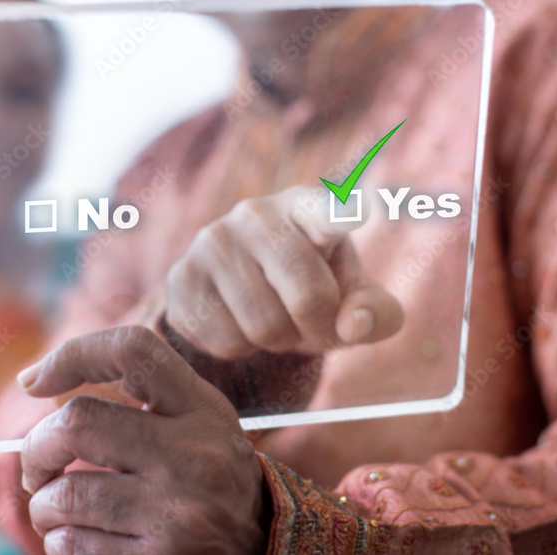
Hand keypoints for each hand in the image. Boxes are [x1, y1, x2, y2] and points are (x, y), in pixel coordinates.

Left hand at [17, 326, 268, 554]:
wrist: (265, 543)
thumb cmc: (211, 473)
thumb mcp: (200, 418)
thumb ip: (143, 393)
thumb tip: (35, 381)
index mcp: (201, 408)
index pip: (132, 351)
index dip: (72, 355)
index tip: (35, 381)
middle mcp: (192, 455)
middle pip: (77, 424)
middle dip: (36, 448)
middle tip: (38, 466)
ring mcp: (176, 513)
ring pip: (64, 495)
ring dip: (43, 505)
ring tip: (56, 509)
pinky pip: (72, 545)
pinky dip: (59, 540)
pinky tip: (78, 537)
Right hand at [166, 185, 402, 358]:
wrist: (244, 292)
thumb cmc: (313, 286)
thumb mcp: (354, 297)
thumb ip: (375, 313)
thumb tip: (351, 325)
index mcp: (308, 207)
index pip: (326, 210)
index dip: (342, 214)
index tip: (360, 209)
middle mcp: (256, 213)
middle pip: (308, 297)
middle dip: (319, 329)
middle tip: (313, 325)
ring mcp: (211, 242)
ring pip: (263, 327)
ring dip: (278, 343)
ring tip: (274, 321)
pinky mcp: (180, 278)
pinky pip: (225, 342)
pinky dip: (241, 351)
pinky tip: (239, 324)